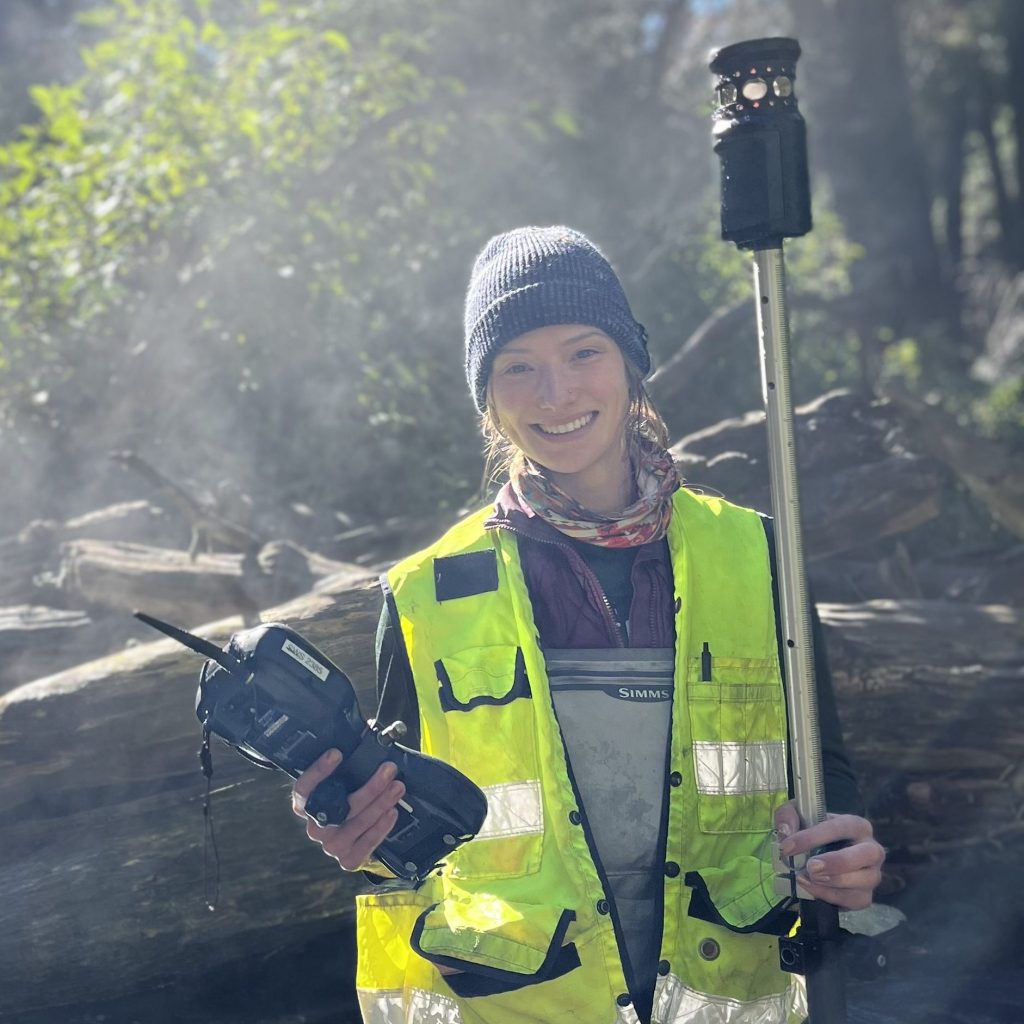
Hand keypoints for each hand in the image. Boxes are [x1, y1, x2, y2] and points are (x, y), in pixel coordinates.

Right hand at [292, 748, 404, 870]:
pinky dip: (381, 828)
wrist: (358, 836)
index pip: (303, 789)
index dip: (318, 772)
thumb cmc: (349, 797)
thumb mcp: (346, 779)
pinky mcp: (347, 859)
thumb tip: (367, 729)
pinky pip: (366, 843)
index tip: (337, 753)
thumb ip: (351, 758)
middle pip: (339, 807)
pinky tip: (393, 812)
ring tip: (398, 786)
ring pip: (356, 823)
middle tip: (389, 769)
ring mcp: (330, 846)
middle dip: (369, 787)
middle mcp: (314, 827)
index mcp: (306, 804)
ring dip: (380, 803)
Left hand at [774, 801, 884, 910]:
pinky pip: (855, 900)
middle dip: (838, 861)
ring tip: (808, 878)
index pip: (841, 827)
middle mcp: (871, 849)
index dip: (814, 836)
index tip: (788, 846)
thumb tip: (786, 829)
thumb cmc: (811, 834)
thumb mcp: (796, 817)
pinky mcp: (865, 896)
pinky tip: (812, 890)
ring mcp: (872, 874)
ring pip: (865, 880)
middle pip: (867, 854)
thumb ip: (788, 815)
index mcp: (856, 825)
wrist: (816, 861)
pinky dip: (832, 897)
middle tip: (811, 867)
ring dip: (835, 882)